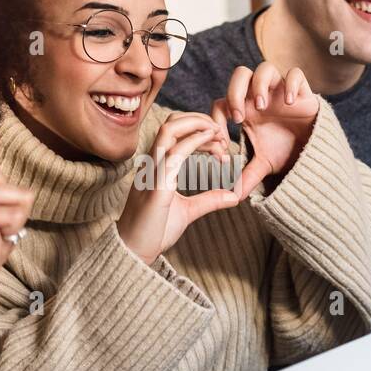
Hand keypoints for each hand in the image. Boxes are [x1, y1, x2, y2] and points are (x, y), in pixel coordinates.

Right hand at [116, 111, 239, 264]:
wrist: (136, 250)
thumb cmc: (155, 230)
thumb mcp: (188, 211)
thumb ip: (209, 200)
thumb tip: (234, 196)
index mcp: (157, 166)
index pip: (175, 132)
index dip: (198, 128)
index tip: (220, 141)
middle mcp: (153, 163)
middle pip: (171, 123)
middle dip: (199, 120)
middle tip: (221, 133)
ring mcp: (153, 171)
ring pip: (170, 130)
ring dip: (197, 125)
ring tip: (218, 133)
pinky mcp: (157, 184)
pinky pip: (174, 154)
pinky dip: (194, 142)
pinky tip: (212, 143)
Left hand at [211, 62, 318, 198]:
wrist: (314, 148)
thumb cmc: (286, 150)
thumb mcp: (263, 164)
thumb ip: (246, 176)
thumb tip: (232, 197)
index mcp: (246, 110)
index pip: (221, 102)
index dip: (217, 118)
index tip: (225, 142)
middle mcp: (260, 96)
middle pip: (240, 74)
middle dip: (235, 92)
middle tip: (239, 118)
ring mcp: (280, 90)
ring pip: (265, 68)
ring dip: (260, 85)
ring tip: (262, 107)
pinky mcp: (301, 89)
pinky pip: (295, 73)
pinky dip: (291, 84)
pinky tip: (290, 102)